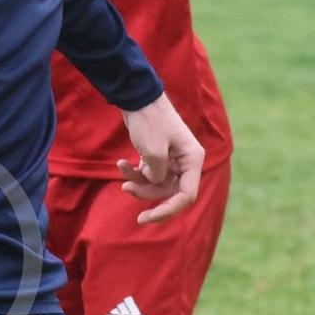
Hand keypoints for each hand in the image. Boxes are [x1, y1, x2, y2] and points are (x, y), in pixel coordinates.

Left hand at [116, 95, 205, 224]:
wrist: (137, 97)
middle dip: (146, 193)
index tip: (147, 217)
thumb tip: (156, 183)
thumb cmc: (149, 121)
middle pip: (169, 192)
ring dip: (137, 182)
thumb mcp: (153, 152)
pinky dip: (134, 172)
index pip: (186, 195)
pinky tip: (121, 163)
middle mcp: (185, 162)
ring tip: (122, 168)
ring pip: (156, 184)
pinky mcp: (158, 157)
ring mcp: (172, 160)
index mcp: (192, 160)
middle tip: (126, 188)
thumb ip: (157, 176)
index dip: (168, 210)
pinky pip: (148, 174)